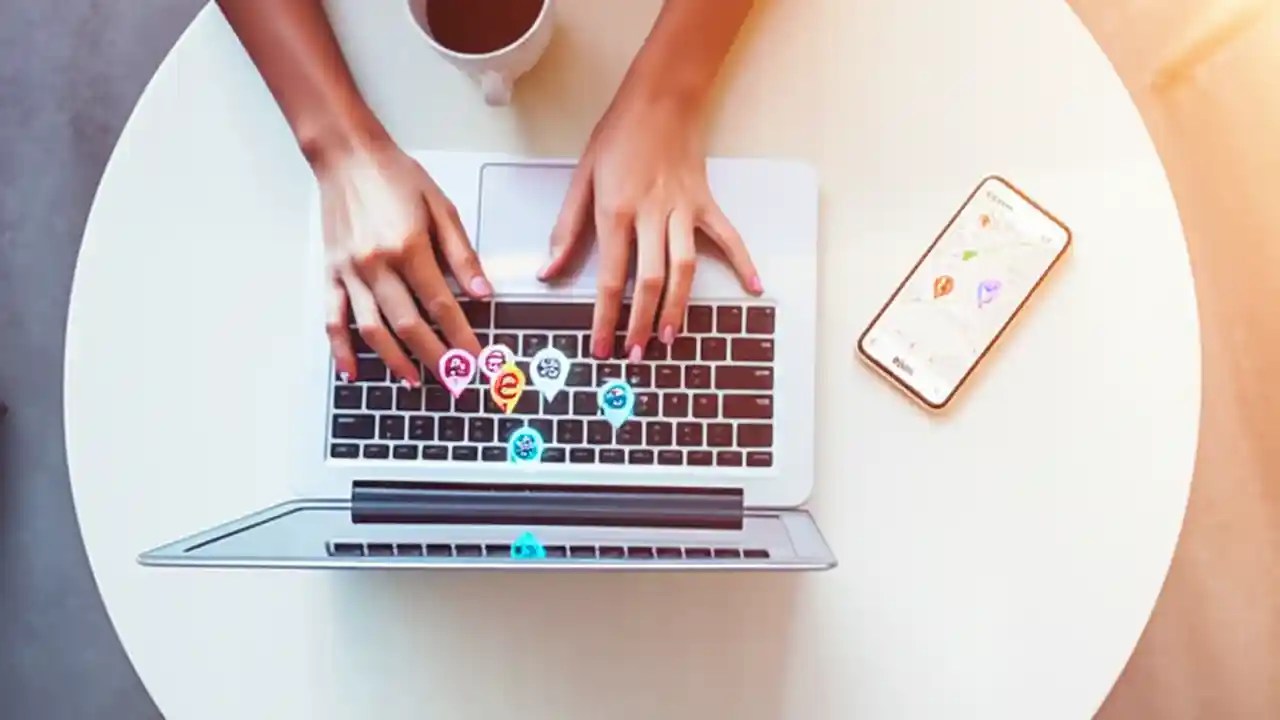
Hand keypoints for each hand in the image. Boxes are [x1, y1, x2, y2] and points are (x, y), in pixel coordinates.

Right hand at [319, 140, 491, 384]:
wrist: (347, 155)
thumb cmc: (395, 176)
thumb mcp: (441, 207)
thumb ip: (462, 254)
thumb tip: (483, 293)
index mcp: (408, 247)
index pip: (441, 305)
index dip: (461, 336)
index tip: (477, 358)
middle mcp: (376, 264)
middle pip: (409, 326)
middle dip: (435, 358)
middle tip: (455, 380)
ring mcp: (350, 272)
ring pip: (373, 330)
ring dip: (395, 361)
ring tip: (415, 382)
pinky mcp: (331, 274)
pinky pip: (334, 319)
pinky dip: (342, 349)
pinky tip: (354, 372)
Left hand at [538, 94, 761, 360]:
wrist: (659, 98)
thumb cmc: (617, 135)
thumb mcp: (581, 179)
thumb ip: (565, 230)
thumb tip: (548, 271)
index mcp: (616, 211)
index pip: (611, 277)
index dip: (605, 317)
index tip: (601, 346)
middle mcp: (651, 214)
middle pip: (649, 280)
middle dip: (641, 322)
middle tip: (635, 353)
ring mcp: (682, 210)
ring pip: (684, 268)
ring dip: (677, 307)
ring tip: (669, 337)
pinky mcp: (705, 202)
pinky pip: (727, 237)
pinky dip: (742, 262)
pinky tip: (752, 287)